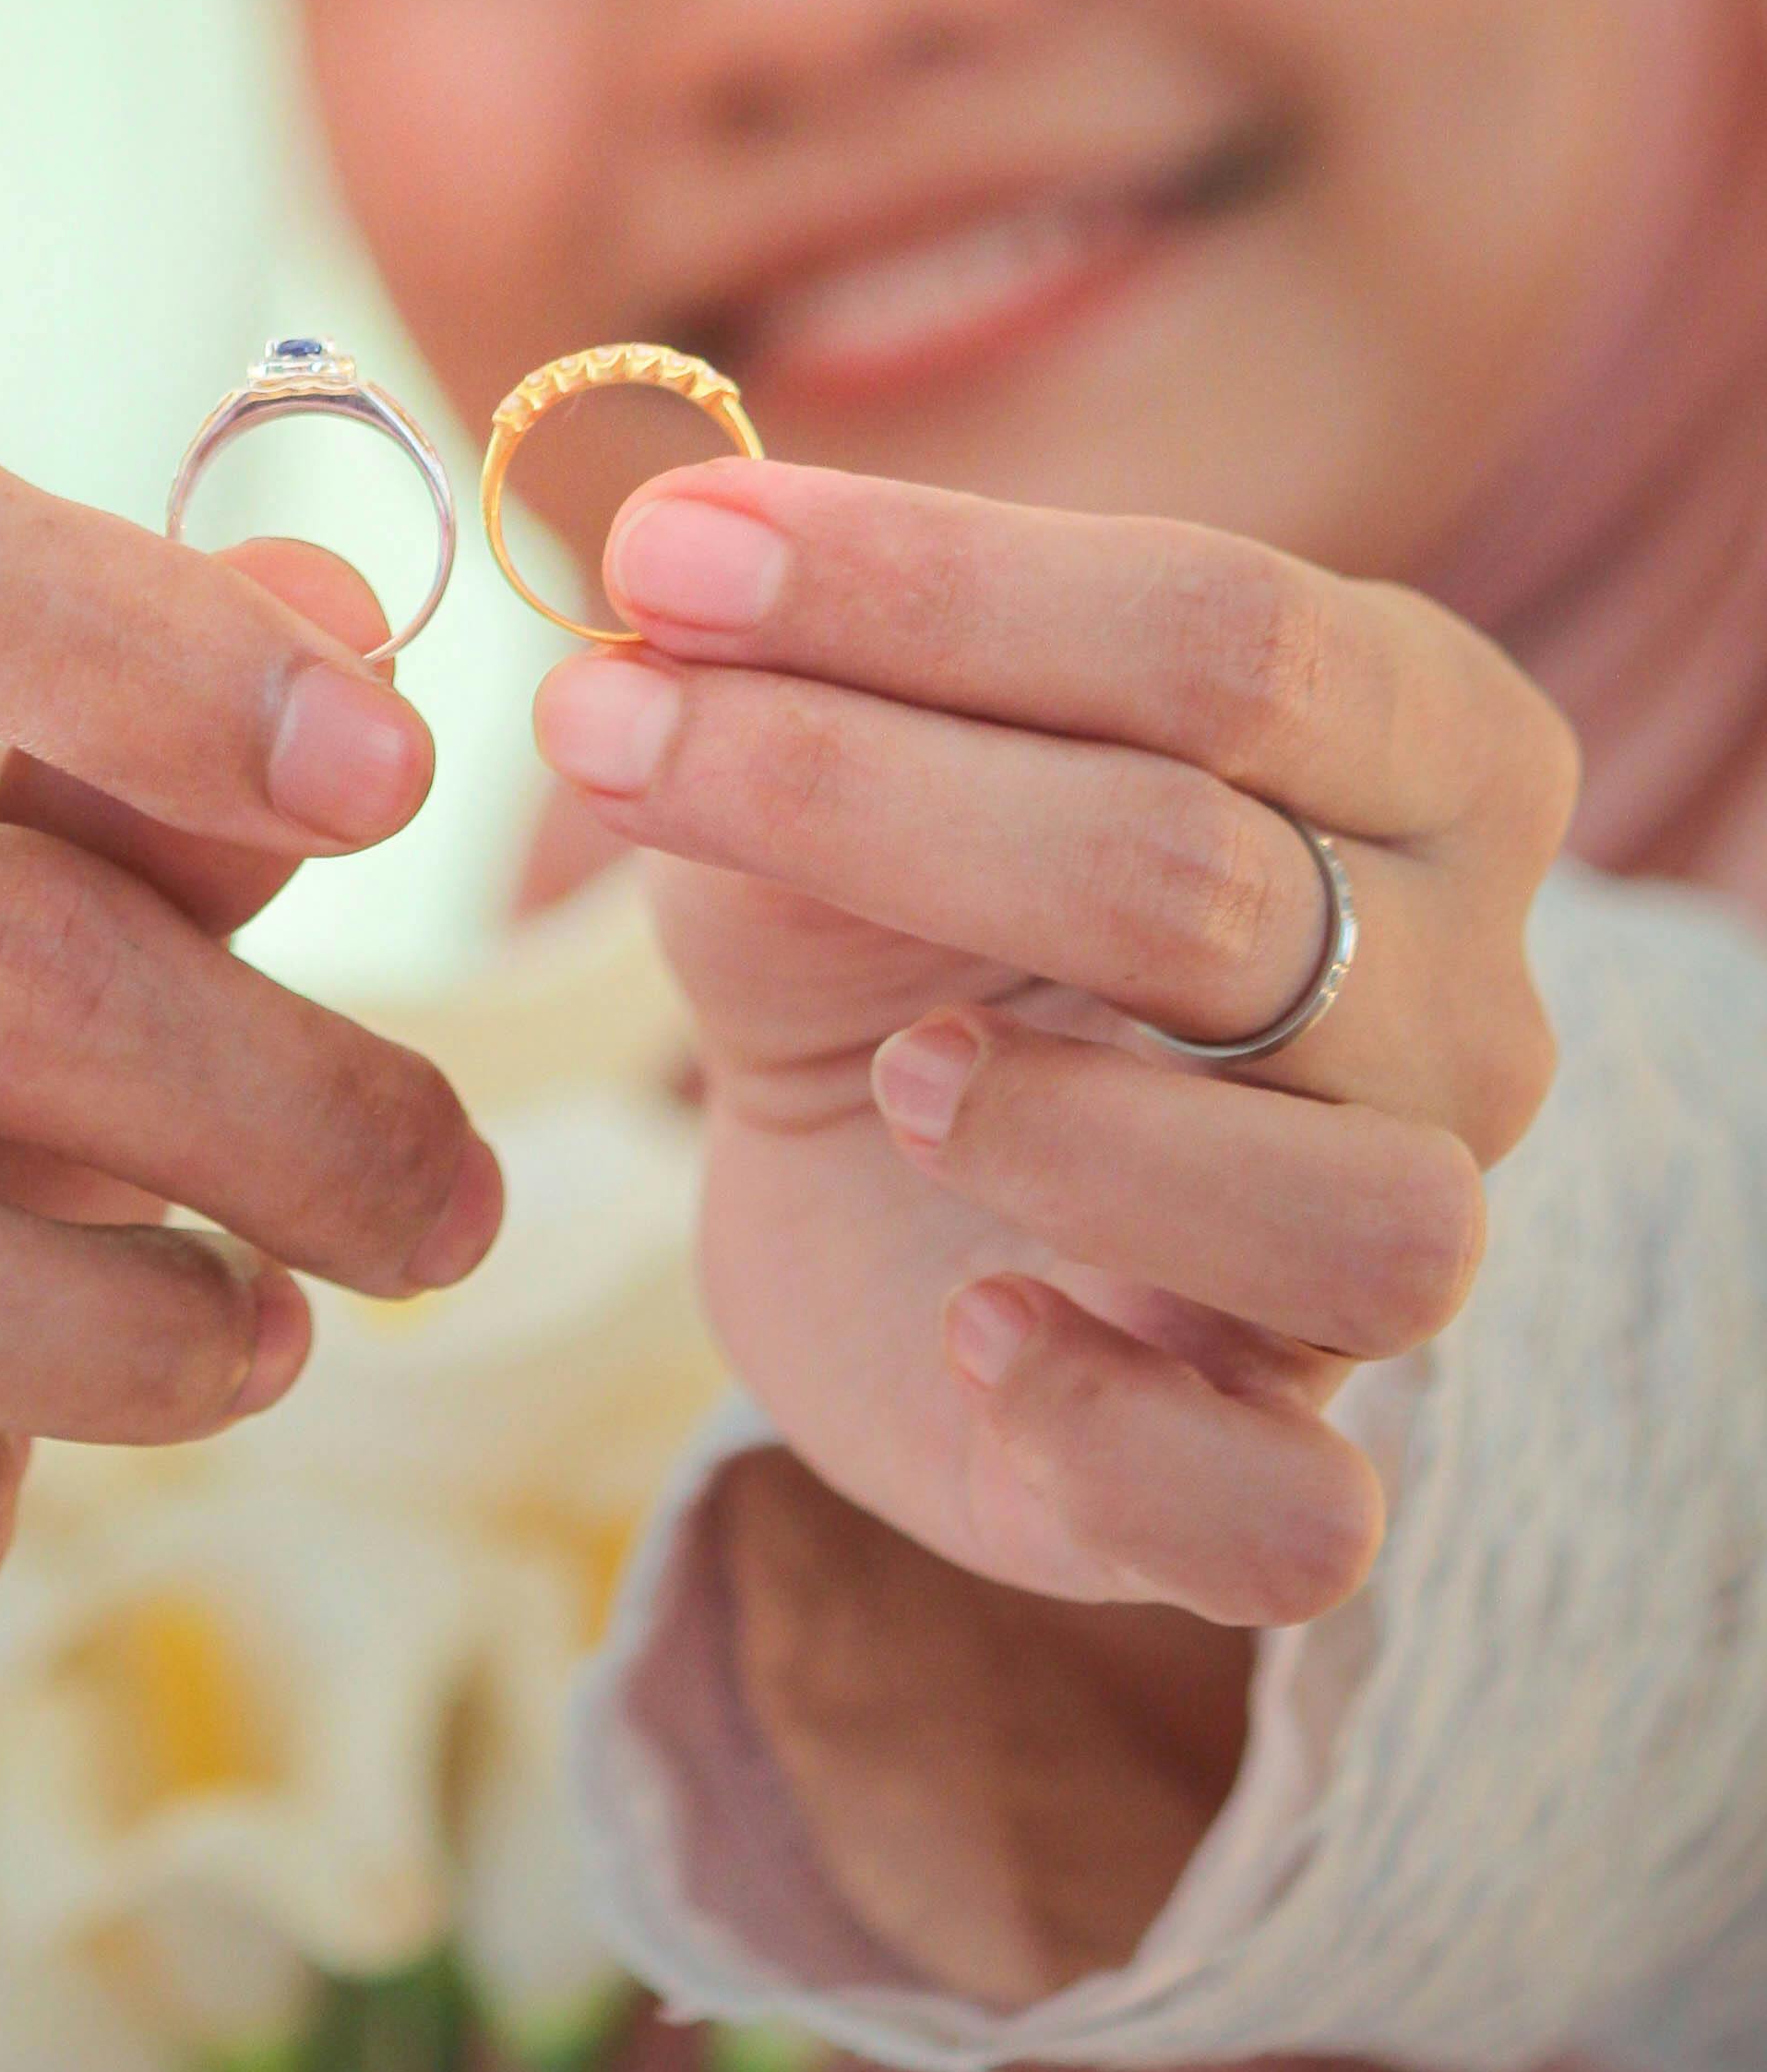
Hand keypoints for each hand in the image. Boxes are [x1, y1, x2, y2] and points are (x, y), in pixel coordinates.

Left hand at [538, 462, 1570, 1627]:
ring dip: (1083, 1136)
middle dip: (869, 796)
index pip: (1224, 632)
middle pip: (1215, 880)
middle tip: (603, 739)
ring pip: (1359, 1215)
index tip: (652, 558)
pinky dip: (1128, 1432)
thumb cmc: (886, 908)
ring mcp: (1402, 1245)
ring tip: (890, 1077)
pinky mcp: (1288, 1474)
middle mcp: (1466, 995)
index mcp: (1411, 740)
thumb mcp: (817, 742)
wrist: (865, 1188)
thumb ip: (774, 656)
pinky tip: (976, 1328)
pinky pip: (1297, 1513)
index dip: (923, 587)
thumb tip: (662, 573)